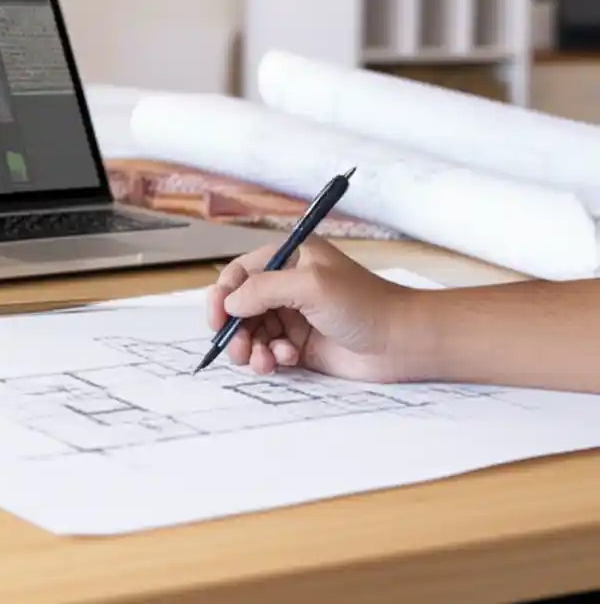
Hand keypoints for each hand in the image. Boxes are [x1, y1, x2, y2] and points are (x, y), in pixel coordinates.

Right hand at [206, 237, 422, 381]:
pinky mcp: (299, 344)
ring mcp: (292, 316)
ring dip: (251, 348)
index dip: (222, 296)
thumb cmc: (365, 305)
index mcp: (288, 260)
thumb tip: (228, 303)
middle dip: (235, 329)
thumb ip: (263, 289)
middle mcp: (286, 286)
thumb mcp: (310, 285)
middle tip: (240, 349)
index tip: (217, 319)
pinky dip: (269, 358)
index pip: (238, 274)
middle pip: (239, 307)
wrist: (402, 342)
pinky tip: (286, 359)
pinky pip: (267, 352)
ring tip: (265, 360)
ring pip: (250, 333)